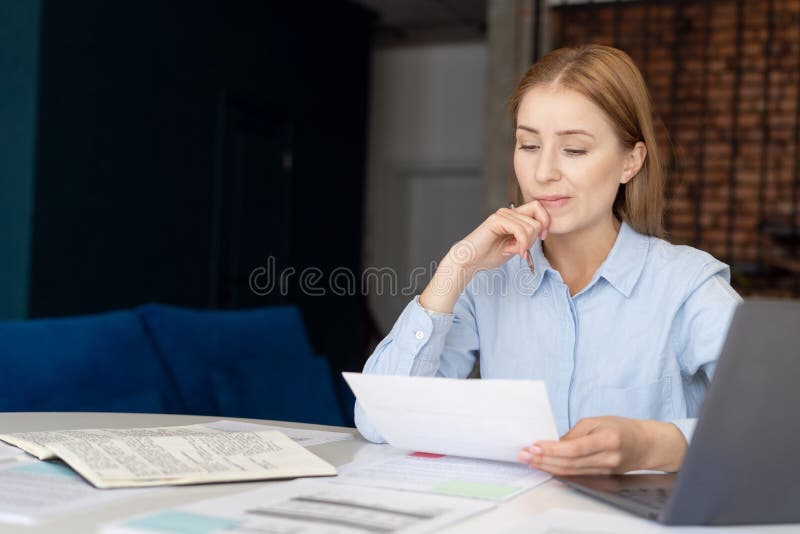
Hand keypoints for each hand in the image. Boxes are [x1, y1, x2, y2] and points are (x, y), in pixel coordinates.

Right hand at [454, 200, 550, 274]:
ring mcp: (502, 215)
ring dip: (526, 243)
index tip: (542, 238)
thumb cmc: (490, 254)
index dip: (546, 222)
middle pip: (538, 217)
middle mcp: (509, 212)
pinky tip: (512, 252)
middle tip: (523, 250)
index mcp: (514, 216)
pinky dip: (521, 244)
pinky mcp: (496, 220)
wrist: (470, 260)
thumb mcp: (516, 245)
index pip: (539, 208)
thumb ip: (527, 237)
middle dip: (535, 237)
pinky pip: (520, 230)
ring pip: (531, 226)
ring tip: (513, 251)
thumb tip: (542, 232)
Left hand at [516, 416, 687, 474]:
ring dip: (547, 466)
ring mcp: (605, 470)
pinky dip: (559, 471)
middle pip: (570, 463)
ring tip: (530, 461)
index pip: (575, 448)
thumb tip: (552, 444)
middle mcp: (607, 458)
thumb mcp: (597, 421)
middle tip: (524, 455)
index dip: (552, 449)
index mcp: (608, 439)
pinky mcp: (602, 476)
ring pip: (571, 472)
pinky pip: (577, 475)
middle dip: (544, 459)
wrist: (645, 445)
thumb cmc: (621, 428)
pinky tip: (546, 467)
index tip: (534, 446)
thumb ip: (574, 434)